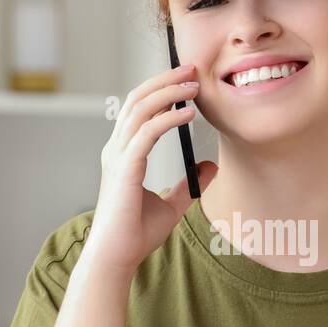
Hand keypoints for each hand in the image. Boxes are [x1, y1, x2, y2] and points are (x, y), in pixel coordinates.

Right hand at [84, 63, 218, 275]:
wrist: (118, 257)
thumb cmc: (136, 234)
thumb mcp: (172, 205)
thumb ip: (188, 184)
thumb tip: (210, 166)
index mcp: (123, 154)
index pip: (139, 109)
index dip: (161, 90)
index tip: (188, 80)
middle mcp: (117, 149)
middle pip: (138, 99)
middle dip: (165, 80)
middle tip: (192, 69)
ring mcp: (118, 157)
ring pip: (141, 109)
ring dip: (168, 92)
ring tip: (194, 83)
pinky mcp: (126, 168)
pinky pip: (147, 132)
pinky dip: (168, 118)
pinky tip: (189, 113)